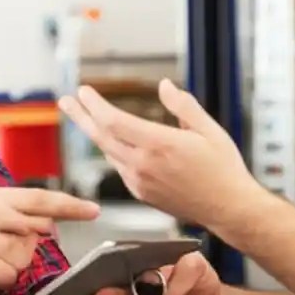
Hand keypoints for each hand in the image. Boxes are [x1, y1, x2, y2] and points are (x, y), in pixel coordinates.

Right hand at [0, 187, 99, 294]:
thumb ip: (19, 220)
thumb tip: (51, 225)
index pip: (40, 198)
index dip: (69, 205)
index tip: (95, 211)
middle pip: (35, 231)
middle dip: (28, 249)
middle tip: (1, 253)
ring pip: (23, 256)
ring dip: (11, 268)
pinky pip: (7, 275)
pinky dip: (1, 281)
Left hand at [58, 78, 257, 225]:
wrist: (229, 208)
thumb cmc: (224, 169)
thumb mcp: (210, 130)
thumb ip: (183, 106)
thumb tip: (164, 86)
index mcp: (159, 145)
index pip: (113, 121)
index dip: (94, 105)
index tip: (84, 91)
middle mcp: (144, 164)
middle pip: (101, 137)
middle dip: (80, 116)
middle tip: (65, 101)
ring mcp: (140, 181)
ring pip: (109, 152)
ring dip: (94, 133)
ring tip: (83, 117)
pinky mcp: (142, 193)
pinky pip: (120, 167)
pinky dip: (112, 151)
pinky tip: (112, 141)